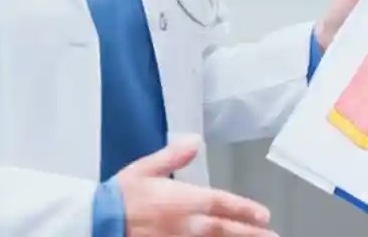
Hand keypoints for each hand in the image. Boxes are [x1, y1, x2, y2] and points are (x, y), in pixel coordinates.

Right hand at [116, 136, 276, 235]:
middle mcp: (189, 224)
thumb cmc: (121, 195)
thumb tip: (194, 140)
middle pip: (227, 230)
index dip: (246, 210)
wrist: (96, 222)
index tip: (264, 216)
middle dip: (251, 233)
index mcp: (185, 199)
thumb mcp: (146, 169)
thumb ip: (173, 156)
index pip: (224, 204)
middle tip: (272, 236)